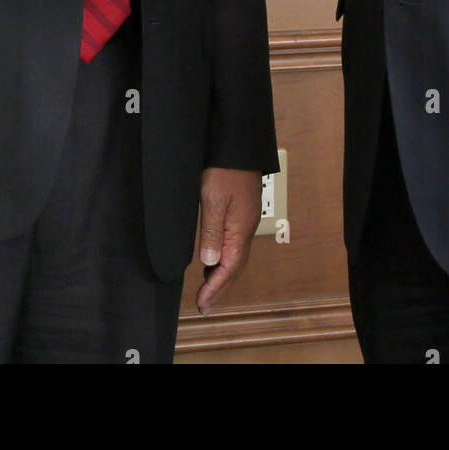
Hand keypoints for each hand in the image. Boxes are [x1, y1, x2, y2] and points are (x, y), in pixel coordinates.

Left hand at [195, 166, 262, 314]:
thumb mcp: (213, 199)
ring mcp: (245, 219)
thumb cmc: (225, 168)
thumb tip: (210, 262)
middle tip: (205, 304)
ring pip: (236, 255)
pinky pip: (235, 243)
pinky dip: (225, 257)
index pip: (229, 267)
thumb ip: (211, 231)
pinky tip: (214, 257)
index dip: (215, 288)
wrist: (239, 145)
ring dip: (223, 274)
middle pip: (236, 266)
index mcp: (239, 228)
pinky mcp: (242, 211)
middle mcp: (246, 227)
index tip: (202, 303)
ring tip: (207, 287)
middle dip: (220, 287)